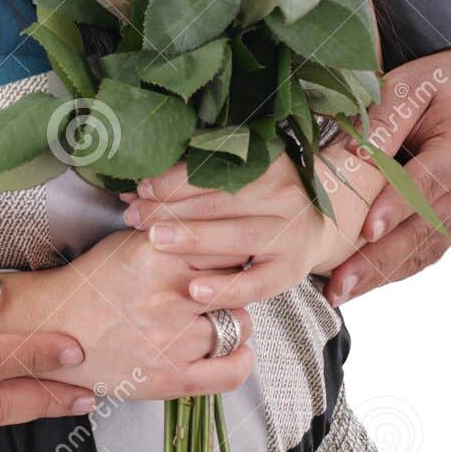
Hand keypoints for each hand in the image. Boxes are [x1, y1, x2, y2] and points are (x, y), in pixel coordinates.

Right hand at [0, 228, 253, 401]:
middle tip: (232, 282)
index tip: (234, 250)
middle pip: (238, 281)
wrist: (56, 328)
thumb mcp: (129, 241)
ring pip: (240, 323)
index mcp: (160, 255)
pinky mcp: (174, 377)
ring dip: (237, 318)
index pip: (225, 243)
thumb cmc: (91, 284)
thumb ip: (171, 232)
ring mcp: (175, 340)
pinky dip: (241, 361)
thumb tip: (210, 225)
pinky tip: (237, 350)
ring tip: (224, 314)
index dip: (233, 246)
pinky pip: (229, 372)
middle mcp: (172, 295)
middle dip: (238, 281)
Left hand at [119, 152, 339, 307]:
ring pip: (236, 237)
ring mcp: (291, 234)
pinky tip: (195, 289)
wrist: (315, 225)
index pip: (213, 168)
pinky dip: (226, 288)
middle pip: (219, 200)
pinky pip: (257, 283)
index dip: (172, 178)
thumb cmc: (261, 199)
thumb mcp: (242, 175)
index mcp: (268, 162)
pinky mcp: (293, 271)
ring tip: (155, 240)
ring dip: (192, 239)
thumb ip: (198, 175)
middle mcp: (284, 194)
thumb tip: (140, 186)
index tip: (141, 187)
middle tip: (135, 215)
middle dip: (171, 208)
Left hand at [324, 50, 450, 306]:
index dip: (395, 208)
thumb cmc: (440, 88)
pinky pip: (425, 252)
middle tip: (340, 284)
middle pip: (420, 232)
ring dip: (382, 274)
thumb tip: (354, 155)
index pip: (423, 184)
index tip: (368, 230)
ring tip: (342, 292)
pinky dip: (395, 271)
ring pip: (422, 250)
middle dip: (378, 261)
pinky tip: (364, 283)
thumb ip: (386, 119)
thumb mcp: (413, 87)